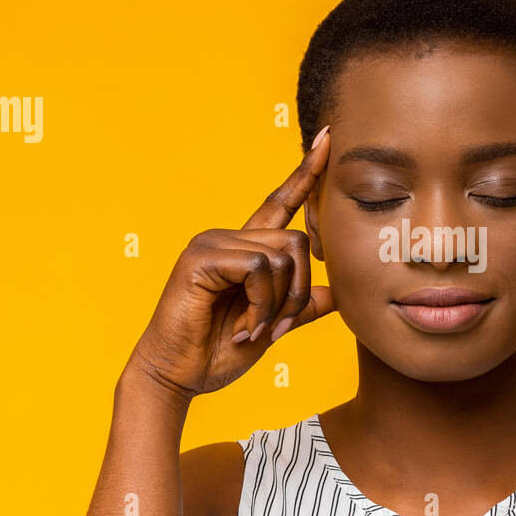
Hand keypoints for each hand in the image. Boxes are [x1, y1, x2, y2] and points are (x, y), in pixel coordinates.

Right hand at [124, 126, 335, 401]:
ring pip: (282, 255)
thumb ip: (301, 306)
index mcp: (244, 248)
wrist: (177, 377)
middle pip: (298, 241)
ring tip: (254, 330)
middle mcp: (227, 237)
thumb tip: (337, 293)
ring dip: (279, 303)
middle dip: (298, 292)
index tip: (329, 138)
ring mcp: (212, 242)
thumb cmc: (217, 353)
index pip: (281, 203)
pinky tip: (244, 326)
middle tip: (278, 328)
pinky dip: (262, 303)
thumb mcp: (272, 325)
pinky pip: (259, 266)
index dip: (306, 173)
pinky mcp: (202, 257)